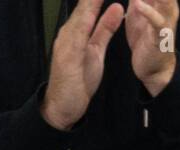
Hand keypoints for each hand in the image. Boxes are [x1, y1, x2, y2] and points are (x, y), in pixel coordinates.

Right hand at [41, 0, 125, 130]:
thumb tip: (117, 7)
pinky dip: (86, 16)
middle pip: (85, 2)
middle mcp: (70, 32)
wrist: (62, 108)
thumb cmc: (77, 81)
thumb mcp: (96, 50)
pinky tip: (93, 4)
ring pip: (82, 12)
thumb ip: (104, 28)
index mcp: (77, 30)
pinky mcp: (68, 55)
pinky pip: (79, 32)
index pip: (91, 2)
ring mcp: (67, 43)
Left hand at [125, 0, 177, 96]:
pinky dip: (148, 13)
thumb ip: (137, 0)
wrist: (155, 70)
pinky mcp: (161, 36)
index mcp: (160, 2)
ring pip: (164, 0)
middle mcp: (167, 8)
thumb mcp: (137, 15)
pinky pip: (157, 22)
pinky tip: (137, 5)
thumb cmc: (145, 41)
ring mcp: (166, 21)